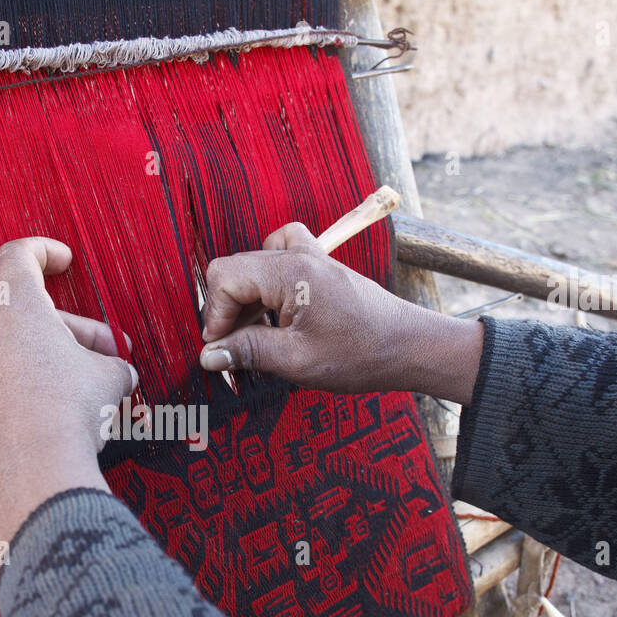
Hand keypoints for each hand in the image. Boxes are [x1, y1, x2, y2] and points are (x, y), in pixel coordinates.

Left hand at [0, 237, 137, 573]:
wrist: (32, 477)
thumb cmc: (69, 412)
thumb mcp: (110, 378)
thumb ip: (112, 365)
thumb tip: (117, 376)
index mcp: (16, 310)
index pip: (17, 258)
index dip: (42, 251)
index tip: (65, 259)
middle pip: (35, 317)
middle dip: (80, 332)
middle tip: (116, 354)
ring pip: (25, 356)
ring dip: (63, 365)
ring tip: (104, 393)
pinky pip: (14, 390)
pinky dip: (42, 393)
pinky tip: (75, 419)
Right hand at [198, 222, 482, 403]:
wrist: (408, 347)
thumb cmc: (361, 353)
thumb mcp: (297, 360)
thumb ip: (248, 352)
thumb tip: (208, 355)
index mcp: (289, 272)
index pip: (225, 278)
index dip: (216, 317)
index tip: (224, 349)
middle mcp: (298, 255)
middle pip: (235, 269)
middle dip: (227, 311)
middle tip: (238, 349)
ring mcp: (310, 258)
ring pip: (253, 265)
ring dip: (246, 300)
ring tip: (258, 336)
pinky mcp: (319, 268)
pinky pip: (279, 257)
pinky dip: (267, 282)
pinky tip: (275, 310)